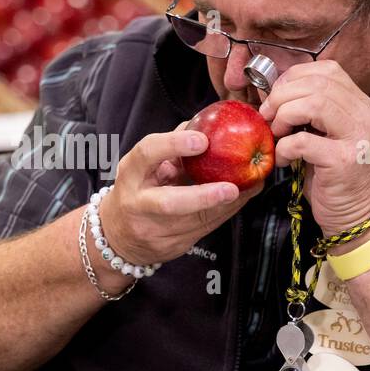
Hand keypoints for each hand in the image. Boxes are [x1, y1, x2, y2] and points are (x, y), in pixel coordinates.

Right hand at [99, 127, 261, 268]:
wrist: (118, 236)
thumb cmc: (136, 190)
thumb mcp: (143, 165)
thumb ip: (171, 146)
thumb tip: (206, 124)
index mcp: (130, 173)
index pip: (147, 153)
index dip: (174, 145)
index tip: (202, 140)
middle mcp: (138, 203)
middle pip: (169, 203)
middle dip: (203, 196)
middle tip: (232, 187)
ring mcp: (153, 230)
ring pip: (195, 221)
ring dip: (227, 205)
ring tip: (251, 187)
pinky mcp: (171, 246)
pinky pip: (204, 229)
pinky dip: (226, 212)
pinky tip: (242, 199)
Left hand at [259, 61, 369, 234]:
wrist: (351, 213)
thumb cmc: (329, 173)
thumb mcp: (322, 133)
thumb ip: (308, 109)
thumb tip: (270, 91)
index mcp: (359, 103)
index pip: (327, 70)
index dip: (294, 78)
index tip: (276, 98)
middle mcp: (364, 115)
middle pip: (317, 84)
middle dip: (282, 96)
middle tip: (268, 117)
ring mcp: (357, 137)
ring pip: (313, 104)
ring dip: (284, 117)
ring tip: (277, 135)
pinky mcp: (343, 161)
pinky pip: (302, 141)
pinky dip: (283, 148)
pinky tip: (282, 160)